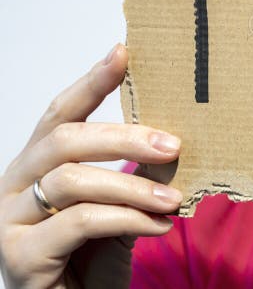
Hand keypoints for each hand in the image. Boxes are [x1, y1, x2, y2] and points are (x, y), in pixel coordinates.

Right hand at [0, 45, 182, 288]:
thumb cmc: (94, 259)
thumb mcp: (121, 207)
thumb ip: (135, 174)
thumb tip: (174, 138)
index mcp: (36, 166)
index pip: (60, 113)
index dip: (91, 82)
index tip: (123, 54)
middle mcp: (14, 186)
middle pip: (65, 140)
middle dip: (125, 138)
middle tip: (173, 144)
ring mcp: (9, 222)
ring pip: (73, 181)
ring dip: (134, 186)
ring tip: (175, 199)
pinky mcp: (20, 257)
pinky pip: (81, 222)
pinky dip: (128, 220)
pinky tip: (160, 226)